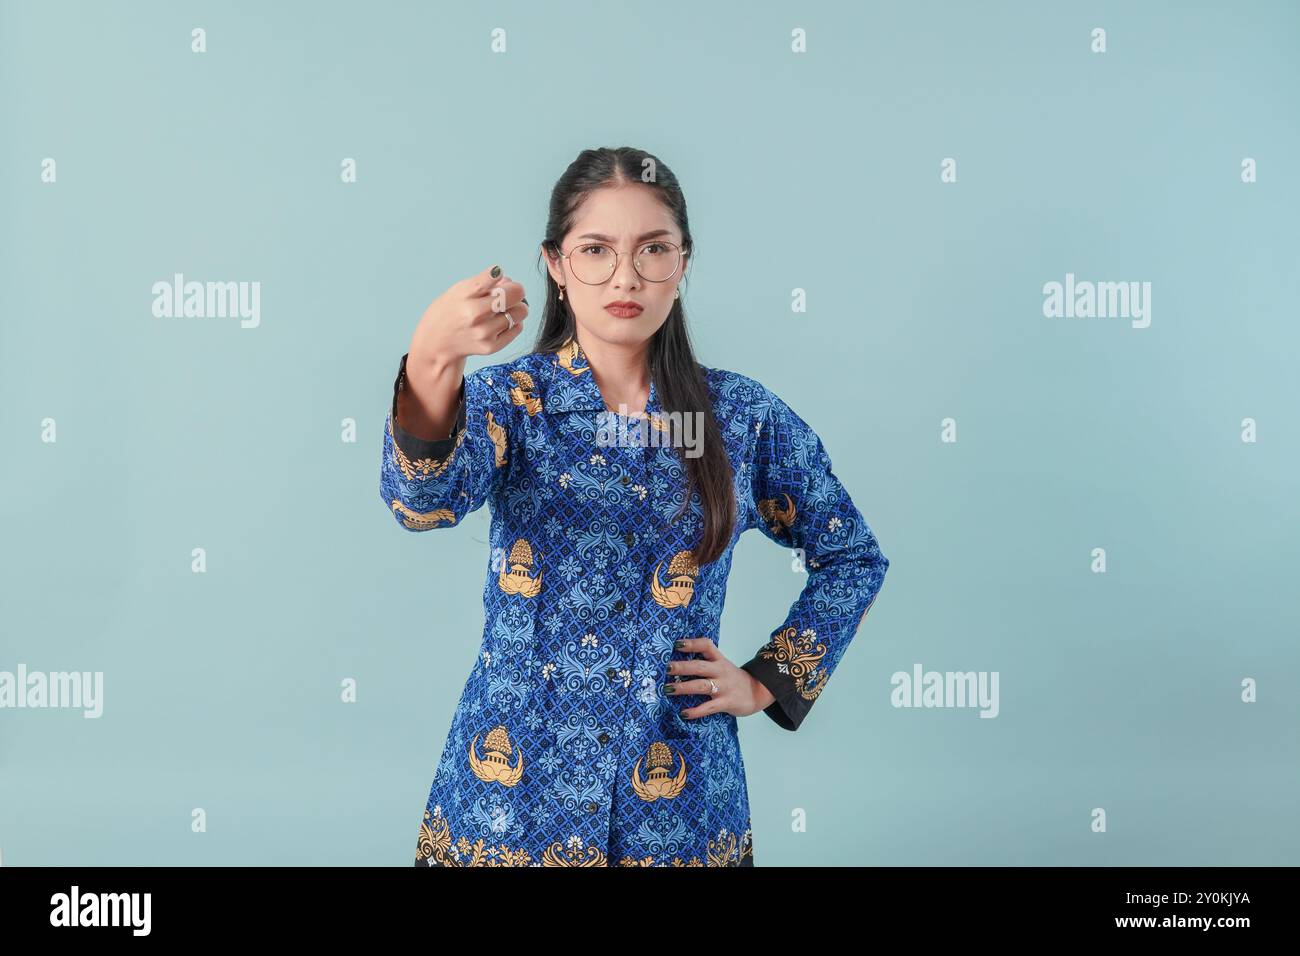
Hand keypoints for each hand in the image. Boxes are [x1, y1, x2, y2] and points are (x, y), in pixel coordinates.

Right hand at [410, 263, 529, 369]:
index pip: (491, 278)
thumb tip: (511, 282)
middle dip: (515, 291)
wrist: (438, 342)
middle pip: (516, 294)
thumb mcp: (460, 289)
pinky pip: (518, 327)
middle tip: (507, 294)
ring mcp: (484, 333)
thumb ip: (486, 281)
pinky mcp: (491, 347)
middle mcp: (474, 315)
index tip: (497, 275)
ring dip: (516, 307)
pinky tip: (500, 322)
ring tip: (502, 310)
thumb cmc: (453, 309)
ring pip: (521, 311)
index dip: (498, 274)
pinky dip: (514, 322)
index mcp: (465, 296)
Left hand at [667, 637, 776, 719]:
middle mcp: (721, 671)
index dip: (692, 644)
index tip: (676, 644)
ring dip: (684, 687)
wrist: (757, 692)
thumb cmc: (732, 679)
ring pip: (701, 686)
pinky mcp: (727, 703)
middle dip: (682, 667)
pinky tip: (684, 713)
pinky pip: (709, 707)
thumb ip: (706, 662)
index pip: (706, 646)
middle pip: (700, 667)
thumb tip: (678, 662)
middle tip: (667, 668)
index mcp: (719, 660)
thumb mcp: (722, 665)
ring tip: (668, 689)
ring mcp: (724, 687)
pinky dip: (695, 711)